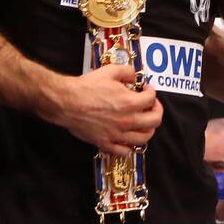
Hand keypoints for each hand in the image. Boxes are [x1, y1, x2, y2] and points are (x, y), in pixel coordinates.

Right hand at [38, 63, 163, 155]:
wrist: (66, 102)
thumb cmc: (85, 88)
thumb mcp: (109, 71)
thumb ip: (127, 72)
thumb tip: (134, 76)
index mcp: (129, 103)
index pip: (152, 99)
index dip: (152, 92)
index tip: (147, 90)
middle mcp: (126, 121)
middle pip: (154, 121)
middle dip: (157, 112)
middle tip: (152, 106)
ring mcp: (117, 134)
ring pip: (143, 139)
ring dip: (148, 130)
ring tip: (144, 123)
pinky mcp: (105, 143)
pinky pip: (124, 151)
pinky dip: (129, 146)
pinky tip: (127, 138)